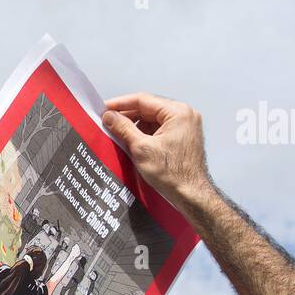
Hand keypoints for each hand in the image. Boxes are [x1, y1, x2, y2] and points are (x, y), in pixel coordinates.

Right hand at [101, 92, 213, 211]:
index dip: (120, 103)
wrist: (190, 194)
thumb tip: (109, 116)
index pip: (143, 100)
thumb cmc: (172, 173)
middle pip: (148, 108)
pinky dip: (144, 133)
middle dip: (127, 115)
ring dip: (134, 125)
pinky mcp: (182, 137)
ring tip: (116, 132)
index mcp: (178, 112)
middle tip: (107, 121)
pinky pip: (159, 128)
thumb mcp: (141, 148)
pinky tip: (131, 140)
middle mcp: (184, 115)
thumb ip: (123, 128)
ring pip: (153, 119)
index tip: (104, 108)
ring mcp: (185, 126)